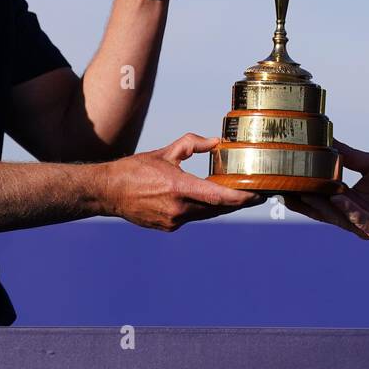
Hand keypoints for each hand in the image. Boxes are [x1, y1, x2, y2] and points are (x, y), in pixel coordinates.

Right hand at [95, 133, 262, 230]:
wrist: (109, 192)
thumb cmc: (135, 170)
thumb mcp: (166, 152)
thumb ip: (193, 144)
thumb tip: (216, 142)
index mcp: (179, 188)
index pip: (220, 197)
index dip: (243, 197)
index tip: (259, 194)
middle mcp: (178, 209)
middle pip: (218, 208)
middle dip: (239, 201)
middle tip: (258, 194)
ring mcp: (173, 221)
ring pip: (207, 213)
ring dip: (222, 206)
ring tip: (239, 195)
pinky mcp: (168, 227)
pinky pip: (193, 216)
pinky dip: (203, 208)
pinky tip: (209, 199)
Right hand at [284, 140, 368, 238]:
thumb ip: (347, 156)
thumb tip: (325, 138)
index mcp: (349, 201)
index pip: (319, 198)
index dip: (302, 191)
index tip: (282, 179)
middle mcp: (353, 216)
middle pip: (322, 210)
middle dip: (303, 201)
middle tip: (283, 188)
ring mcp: (365, 224)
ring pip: (336, 216)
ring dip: (320, 205)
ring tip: (304, 191)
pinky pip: (359, 219)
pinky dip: (347, 209)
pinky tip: (337, 197)